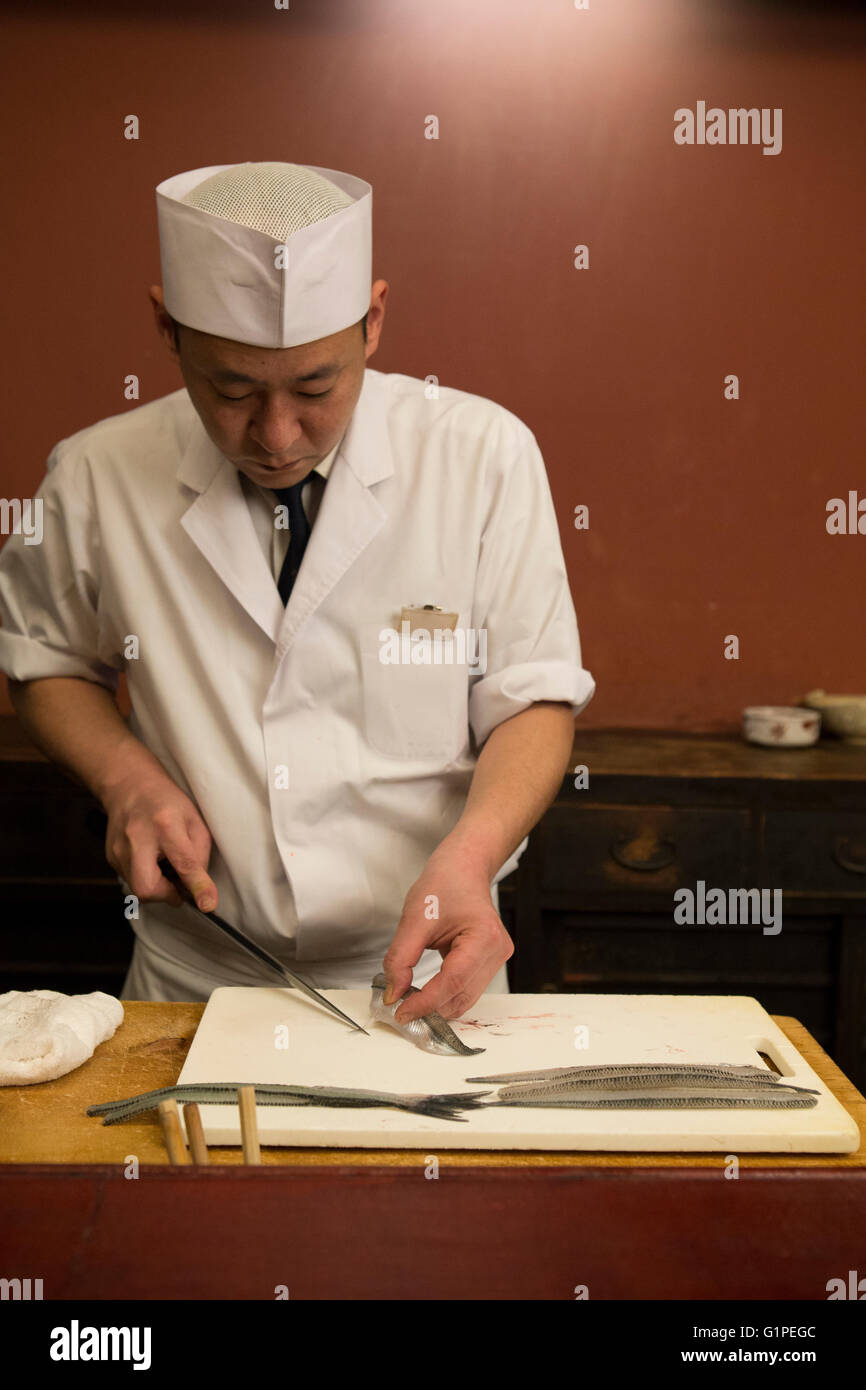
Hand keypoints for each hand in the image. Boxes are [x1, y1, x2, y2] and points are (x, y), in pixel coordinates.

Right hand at [102, 768, 216, 911]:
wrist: (130, 785)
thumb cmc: (167, 802)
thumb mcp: (195, 820)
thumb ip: (200, 854)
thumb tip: (198, 887)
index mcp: (166, 824)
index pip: (184, 863)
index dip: (197, 886)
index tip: (207, 905)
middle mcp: (138, 838)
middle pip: (147, 887)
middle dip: (166, 895)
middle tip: (177, 885)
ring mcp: (119, 849)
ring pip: (138, 889)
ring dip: (157, 886)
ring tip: (164, 864)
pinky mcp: (111, 857)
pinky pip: (131, 880)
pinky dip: (146, 878)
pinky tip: (151, 860)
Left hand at [383, 839, 513, 1022]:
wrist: (462, 869)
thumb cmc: (445, 884)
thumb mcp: (414, 919)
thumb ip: (401, 959)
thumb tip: (394, 993)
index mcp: (483, 936)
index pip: (452, 982)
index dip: (425, 1002)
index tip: (401, 1012)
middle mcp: (497, 951)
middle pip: (461, 995)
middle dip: (431, 1008)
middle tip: (400, 1010)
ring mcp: (497, 958)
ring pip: (465, 998)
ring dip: (438, 1005)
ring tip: (410, 1002)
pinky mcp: (490, 961)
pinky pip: (467, 988)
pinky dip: (446, 995)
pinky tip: (426, 993)